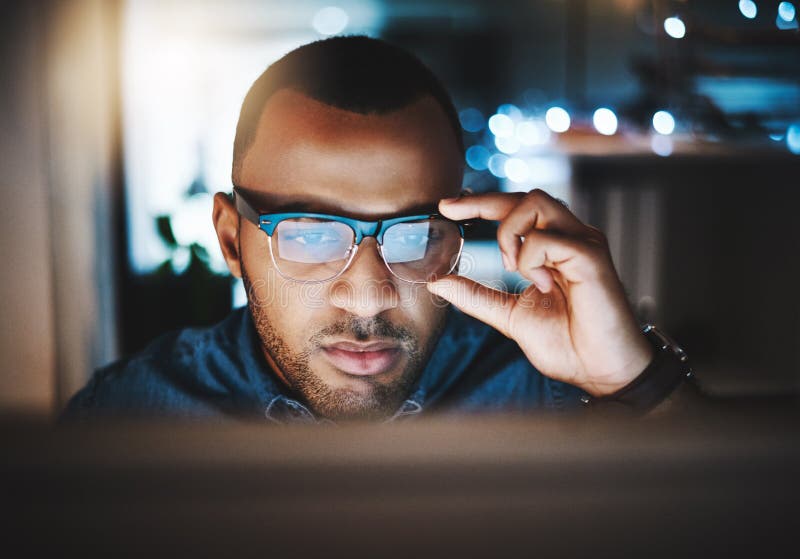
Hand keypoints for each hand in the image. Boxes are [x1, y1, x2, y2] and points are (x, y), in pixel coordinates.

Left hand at [427, 189, 652, 395]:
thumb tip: (440, 281)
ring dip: (509, 234)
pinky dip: (530, 260)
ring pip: (534, 203)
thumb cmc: (567, 345)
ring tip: (514, 270)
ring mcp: (583, 242)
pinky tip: (543, 285)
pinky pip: (544, 238)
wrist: (601, 372)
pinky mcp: (591, 254)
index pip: (515, 210)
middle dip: (482, 201)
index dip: (480, 203)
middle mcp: (570, 237)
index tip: (447, 206)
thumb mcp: (509, 315)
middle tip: (450, 210)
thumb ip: (476, 296)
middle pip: (524, 196)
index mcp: (554, 248)